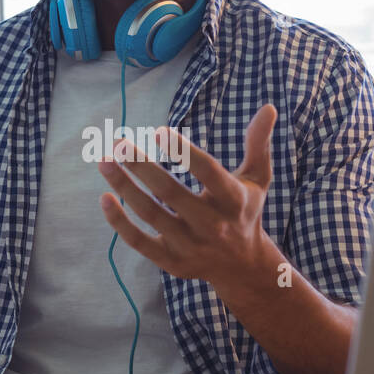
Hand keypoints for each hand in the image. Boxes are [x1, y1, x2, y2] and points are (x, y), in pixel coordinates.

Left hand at [96, 103, 276, 283]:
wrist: (242, 265)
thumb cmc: (245, 211)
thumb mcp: (257, 179)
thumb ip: (259, 144)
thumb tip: (269, 107)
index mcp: (233, 200)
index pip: (208, 173)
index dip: (185, 152)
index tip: (160, 131)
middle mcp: (212, 224)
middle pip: (170, 193)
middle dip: (141, 167)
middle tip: (118, 143)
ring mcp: (190, 245)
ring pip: (151, 214)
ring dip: (124, 187)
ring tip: (104, 160)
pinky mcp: (172, 261)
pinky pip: (140, 242)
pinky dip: (120, 223)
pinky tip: (104, 198)